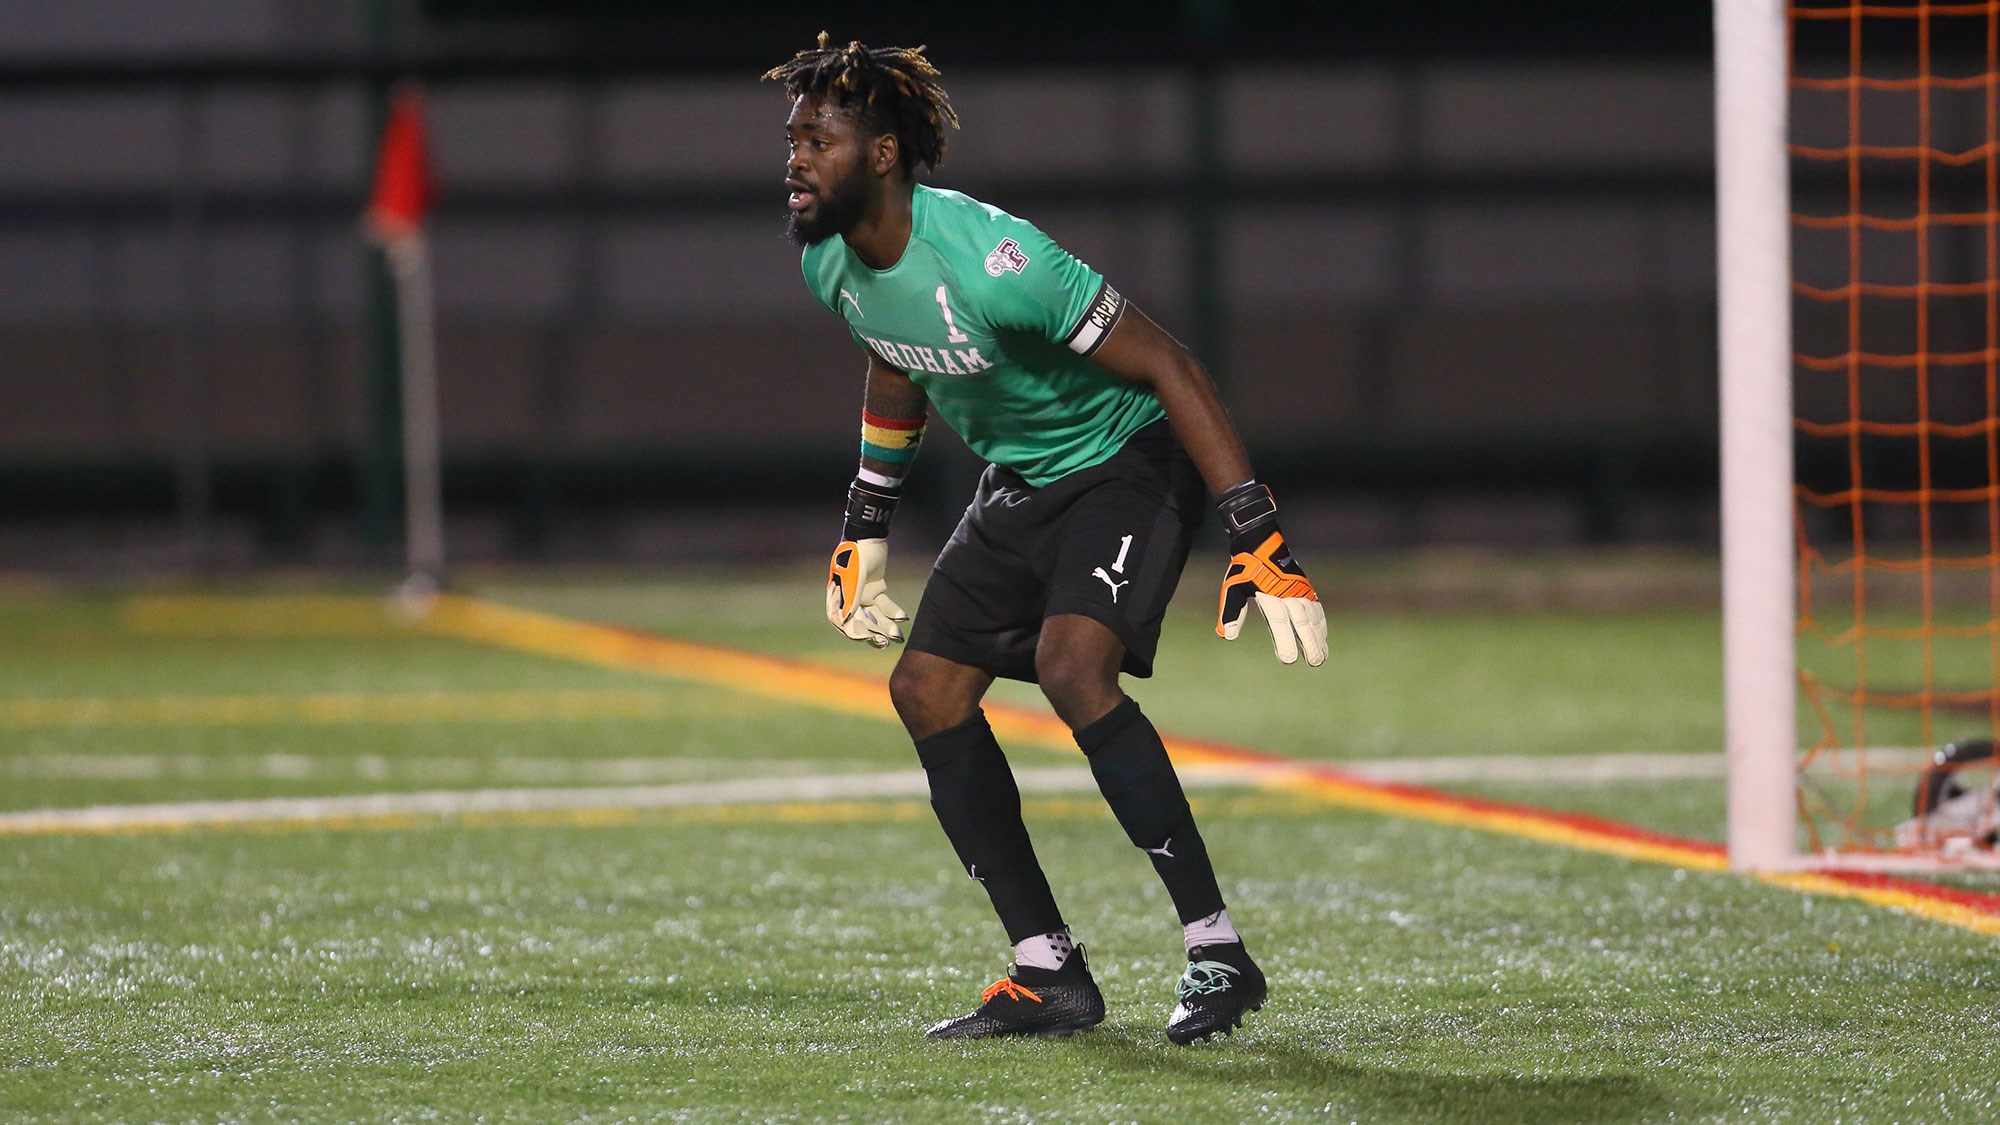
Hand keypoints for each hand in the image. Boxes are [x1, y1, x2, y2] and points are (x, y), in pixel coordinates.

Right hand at [826, 537, 907, 648]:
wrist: (870, 535)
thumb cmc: (857, 553)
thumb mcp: (855, 575)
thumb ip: (852, 597)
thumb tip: (844, 621)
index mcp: (837, 594)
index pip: (840, 619)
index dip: (852, 631)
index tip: (867, 637)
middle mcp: (848, 598)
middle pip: (859, 620)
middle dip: (872, 632)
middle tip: (885, 642)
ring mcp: (863, 595)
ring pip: (874, 615)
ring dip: (885, 625)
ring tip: (897, 636)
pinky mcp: (876, 590)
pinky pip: (884, 605)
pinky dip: (893, 611)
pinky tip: (903, 617)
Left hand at [1217, 530, 1326, 665]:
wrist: (1261, 543)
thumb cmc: (1245, 569)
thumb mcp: (1233, 588)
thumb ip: (1231, 612)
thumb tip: (1227, 635)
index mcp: (1270, 594)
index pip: (1279, 621)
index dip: (1285, 640)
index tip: (1289, 659)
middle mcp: (1288, 593)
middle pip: (1301, 621)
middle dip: (1309, 642)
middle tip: (1313, 662)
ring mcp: (1300, 590)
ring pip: (1312, 616)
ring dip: (1318, 637)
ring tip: (1321, 657)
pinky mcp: (1306, 589)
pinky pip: (1317, 610)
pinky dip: (1320, 625)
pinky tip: (1322, 638)